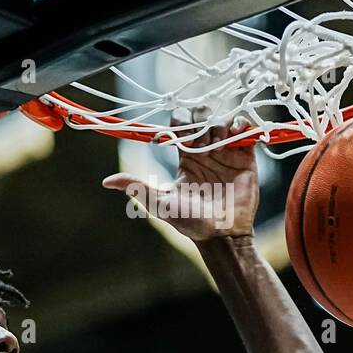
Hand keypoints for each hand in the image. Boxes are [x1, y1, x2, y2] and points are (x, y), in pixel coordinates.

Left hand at [103, 119, 259, 241]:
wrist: (221, 235)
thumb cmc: (189, 221)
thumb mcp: (160, 202)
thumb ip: (136, 187)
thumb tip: (106, 181)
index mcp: (186, 158)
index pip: (180, 125)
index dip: (179, 123)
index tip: (179, 138)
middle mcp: (206, 151)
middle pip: (202, 117)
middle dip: (200, 118)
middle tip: (200, 136)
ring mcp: (226, 153)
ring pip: (222, 119)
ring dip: (219, 122)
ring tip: (217, 139)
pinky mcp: (246, 157)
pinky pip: (246, 130)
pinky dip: (242, 124)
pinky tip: (234, 133)